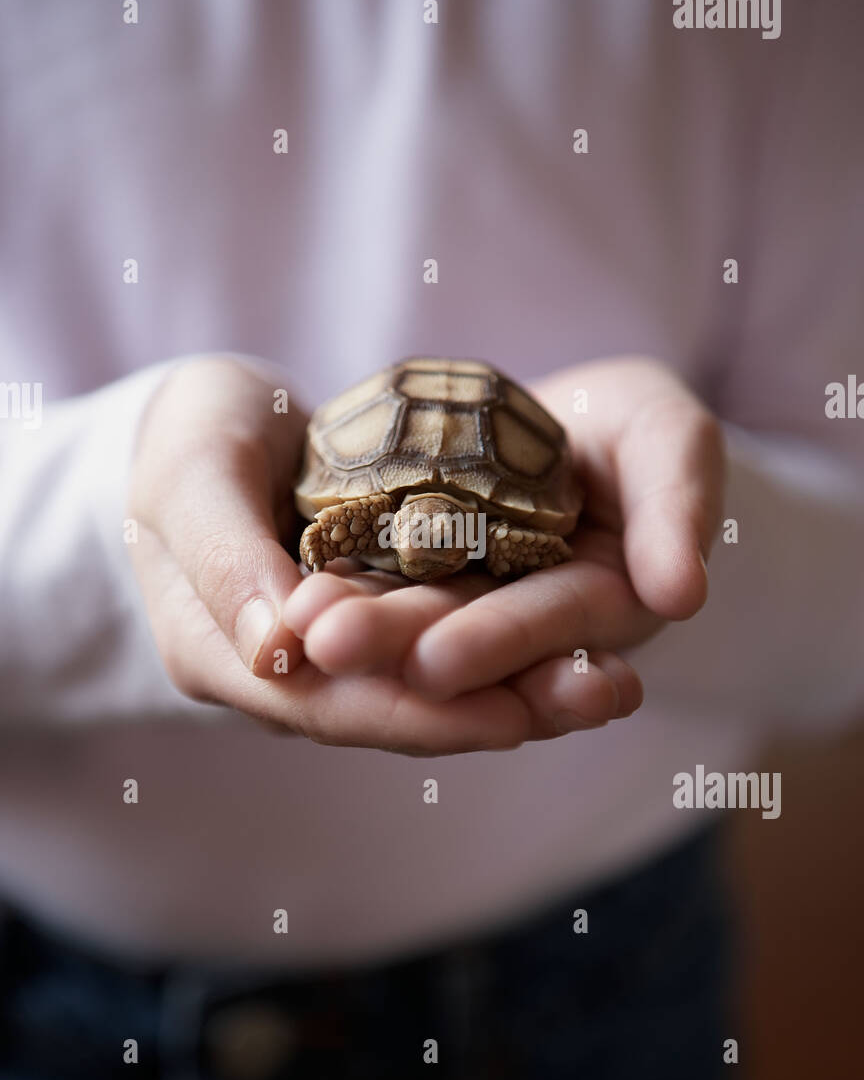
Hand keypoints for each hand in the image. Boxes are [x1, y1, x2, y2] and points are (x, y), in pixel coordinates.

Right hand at [128, 357, 642, 754]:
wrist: (212, 424)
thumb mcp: (189, 472)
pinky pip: (450, 648)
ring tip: (614, 684)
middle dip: (501, 709)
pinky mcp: (385, 626)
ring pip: (434, 691)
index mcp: (226, 654)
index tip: (511, 711)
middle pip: (399, 712)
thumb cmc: (190, 434)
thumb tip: (279, 651)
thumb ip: (223, 556)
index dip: (419, 711)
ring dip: (525, 691)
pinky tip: (587, 648)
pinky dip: (514, 652)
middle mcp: (288, 679)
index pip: (329, 702)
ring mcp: (341, 659)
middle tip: (597, 695)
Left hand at [284, 357, 724, 700]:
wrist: (567, 418)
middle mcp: (519, 629)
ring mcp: (455, 611)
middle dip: (395, 648)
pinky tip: (279, 599)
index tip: (440, 661)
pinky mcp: (400, 583)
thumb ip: (680, 504)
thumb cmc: (634, 427)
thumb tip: (681, 595)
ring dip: (350, 635)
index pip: (551, 632)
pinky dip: (330, 595)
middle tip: (328, 643)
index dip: (501, 644)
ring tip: (293, 625)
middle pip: (457, 643)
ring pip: (400, 630)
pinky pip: (366, 591)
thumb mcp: (669, 439)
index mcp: (596, 612)